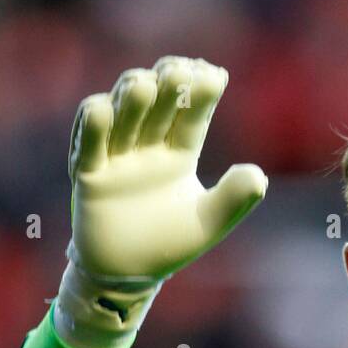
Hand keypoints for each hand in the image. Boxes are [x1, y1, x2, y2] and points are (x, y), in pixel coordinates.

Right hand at [67, 55, 267, 281]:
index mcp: (179, 153)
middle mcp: (147, 146)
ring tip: (145, 85)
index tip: (214, 75)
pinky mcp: (89, 174)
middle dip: (168, 87)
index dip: (200, 95)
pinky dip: (94, 126)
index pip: (191, 116)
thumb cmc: (169, 244)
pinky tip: (102, 108)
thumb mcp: (208, 222)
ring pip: (123, 116)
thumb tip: (258, 175)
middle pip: (157, 106)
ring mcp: (117, 157)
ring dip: (131, 98)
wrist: (128, 275)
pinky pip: (89, 145)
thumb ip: (233, 199)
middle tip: (180, 71)